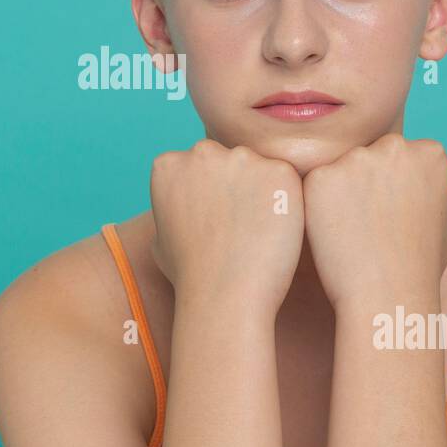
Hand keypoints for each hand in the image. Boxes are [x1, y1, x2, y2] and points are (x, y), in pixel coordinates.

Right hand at [149, 138, 304, 318]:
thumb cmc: (190, 275)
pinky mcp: (279, 171)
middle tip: (241, 223)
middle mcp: (202, 152)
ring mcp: (242, 158)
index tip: (214, 219)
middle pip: (227, 159)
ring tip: (260, 230)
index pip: (196, 165)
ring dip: (261, 190)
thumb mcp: (160, 238)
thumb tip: (183, 206)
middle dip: (235, 183)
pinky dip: (286, 201)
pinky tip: (277, 229)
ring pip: (258, 167)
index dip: (208, 193)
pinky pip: (285, 181)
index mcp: (168, 164)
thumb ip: (172, 208)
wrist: (223, 294)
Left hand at [301, 132, 446, 310]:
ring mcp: (356, 158)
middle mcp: (395, 147)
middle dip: (364, 182)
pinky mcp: (321, 176)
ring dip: (339, 193)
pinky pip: (315, 186)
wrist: (388, 293)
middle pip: (368, 154)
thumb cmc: (421, 267)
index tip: (392, 214)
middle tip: (368, 224)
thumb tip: (417, 187)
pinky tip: (332, 233)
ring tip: (351, 232)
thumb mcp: (446, 223)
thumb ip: (429, 192)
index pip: (399, 156)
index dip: (391, 187)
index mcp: (431, 154)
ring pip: (339, 168)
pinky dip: (316, 207)